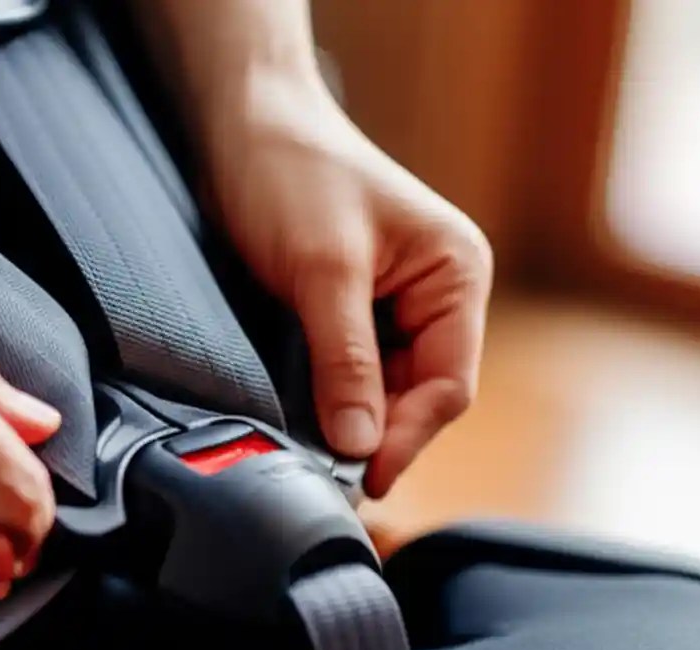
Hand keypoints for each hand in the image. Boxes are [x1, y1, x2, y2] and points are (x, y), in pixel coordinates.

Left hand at [203, 76, 492, 497]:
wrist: (243, 123)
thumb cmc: (294, 174)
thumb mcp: (323, 270)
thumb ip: (346, 360)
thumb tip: (360, 446)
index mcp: (456, 274)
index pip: (447, 383)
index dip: (407, 437)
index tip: (361, 477)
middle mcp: (437, 293)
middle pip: (419, 394)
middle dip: (376, 433)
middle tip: (325, 475)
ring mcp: (395, 303)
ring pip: (383, 389)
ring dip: (350, 420)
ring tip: (308, 452)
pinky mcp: (353, 309)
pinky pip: (351, 371)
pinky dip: (329, 398)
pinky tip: (301, 418)